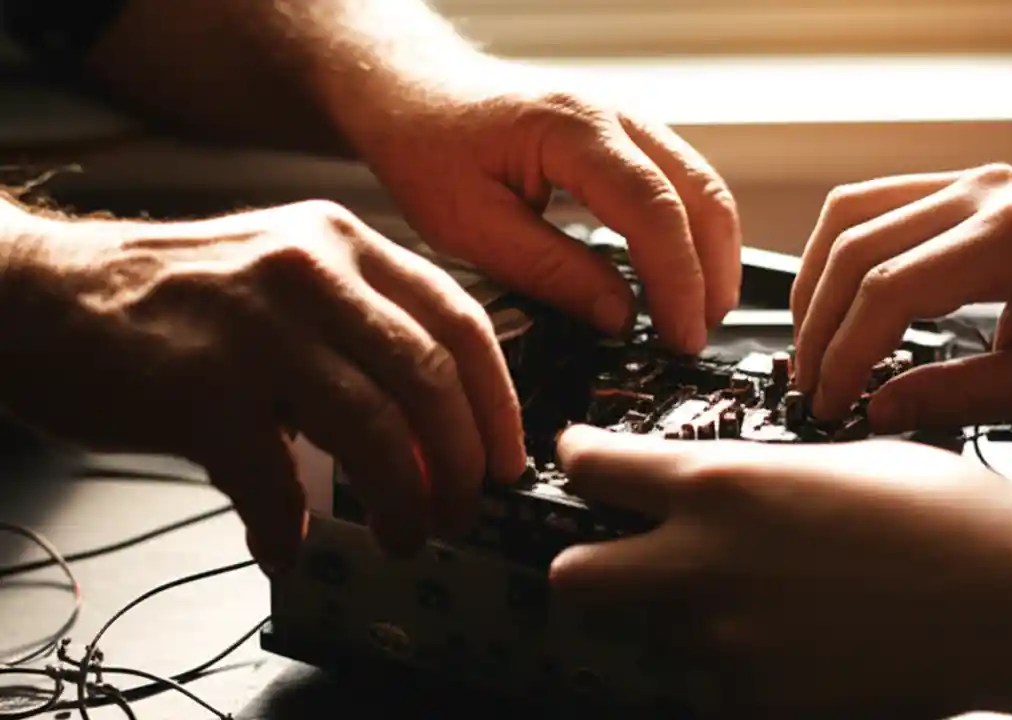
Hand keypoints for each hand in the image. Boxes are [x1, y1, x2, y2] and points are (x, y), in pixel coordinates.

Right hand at [0, 200, 525, 569]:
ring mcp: (256, 326)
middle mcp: (311, 271)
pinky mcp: (200, 386)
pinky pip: (276, 479)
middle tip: (459, 512)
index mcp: (344, 244)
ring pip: (375, 430)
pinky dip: (292, 524)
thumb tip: (437, 429)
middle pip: (431, 381)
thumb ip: (363, 330)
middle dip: (461, 465)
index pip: (461, 322)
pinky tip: (288, 541)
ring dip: (402, 501)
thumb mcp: (288, 277)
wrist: (46, 294)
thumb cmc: (177, 298)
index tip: (505, 460)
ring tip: (403, 536)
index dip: (498, 405)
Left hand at [330, 59, 741, 353]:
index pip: (653, 209)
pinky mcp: (625, 137)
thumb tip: (619, 317)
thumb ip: (550, 272)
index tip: (680, 335)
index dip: (677, 279)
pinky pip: (682, 182)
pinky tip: (683, 274)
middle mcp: (614, 114)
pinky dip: (693, 232)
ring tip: (699, 314)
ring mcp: (626, 120)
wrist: (414, 92)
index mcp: (573, 129)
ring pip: (702, 185)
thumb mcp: (471, 226)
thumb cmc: (429, 146)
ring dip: (712, 253)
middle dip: (712, 272)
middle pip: (699, 193)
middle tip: (698, 335)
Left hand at [549, 425, 1011, 717]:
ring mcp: (727, 643)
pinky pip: (722, 687)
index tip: (579, 459)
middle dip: (590, 564)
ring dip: (690, 621)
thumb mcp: (834, 461)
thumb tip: (719, 490)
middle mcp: (703, 564)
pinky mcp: (762, 703)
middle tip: (622, 559)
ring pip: (659, 636)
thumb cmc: (943, 513)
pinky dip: (747, 670)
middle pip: (575, 575)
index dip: (579, 459)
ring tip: (771, 604)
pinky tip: (807, 646)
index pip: (597, 466)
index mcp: (723, 484)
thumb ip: (754, 482)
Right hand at [790, 163, 1011, 428]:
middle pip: (857, 246)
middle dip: (819, 322)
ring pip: (853, 212)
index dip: (845, 352)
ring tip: (810, 338)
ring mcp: (975, 181)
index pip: (889, 289)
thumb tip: (876, 411)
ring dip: (818, 278)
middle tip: (809, 380)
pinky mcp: (969, 187)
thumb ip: (956, 398)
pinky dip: (844, 251)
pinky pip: (878, 204)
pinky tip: (839, 297)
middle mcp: (986, 192)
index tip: (829, 400)